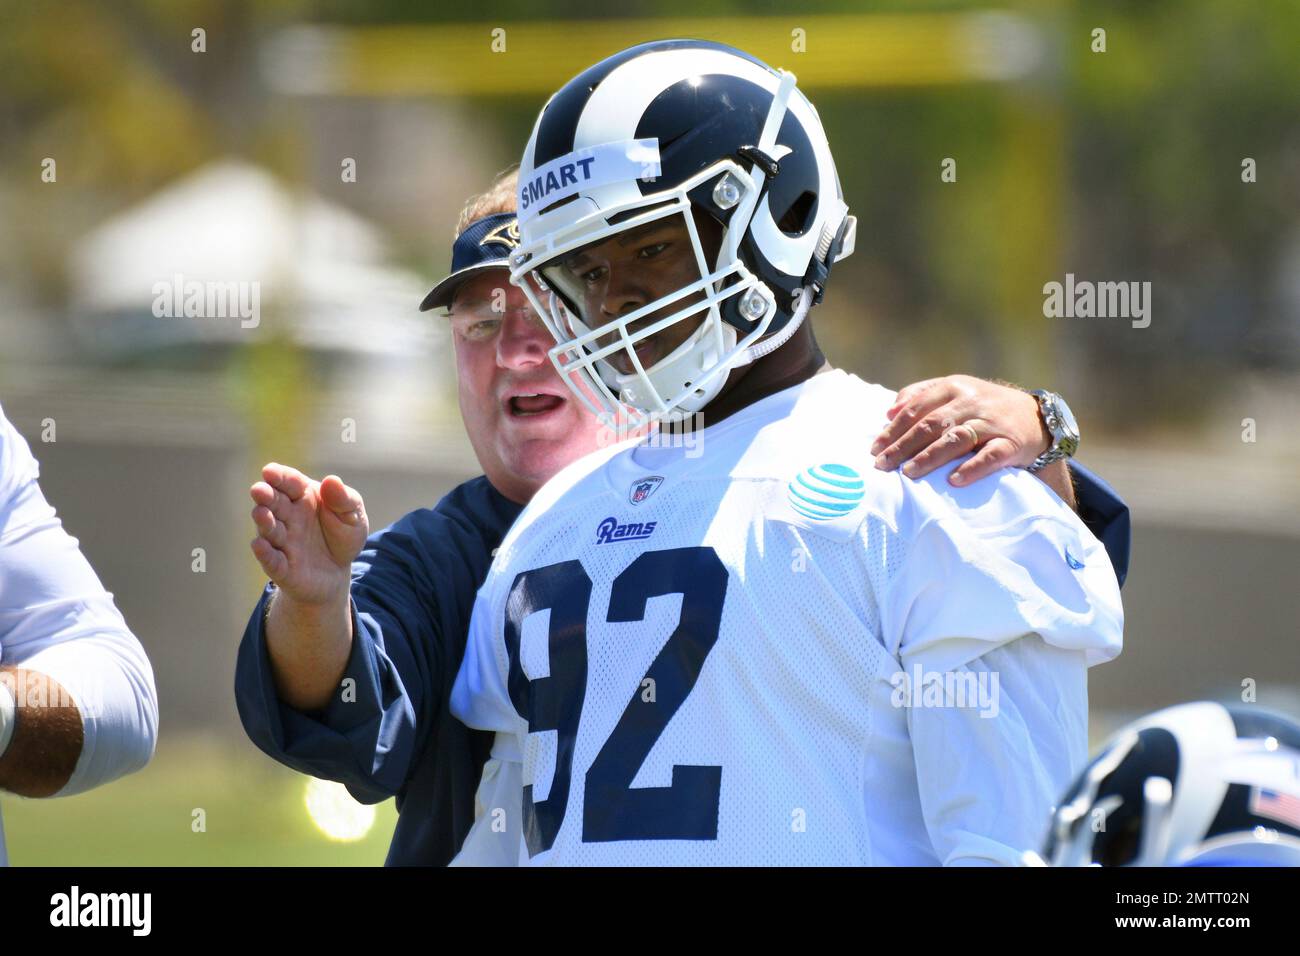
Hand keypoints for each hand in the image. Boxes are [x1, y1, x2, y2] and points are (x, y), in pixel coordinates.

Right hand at [249, 463, 369, 606]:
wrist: (340, 571)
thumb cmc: (343, 535)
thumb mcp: (353, 515)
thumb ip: (344, 499)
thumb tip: (332, 481)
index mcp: (303, 497)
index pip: (289, 482)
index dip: (279, 476)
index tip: (270, 471)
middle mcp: (287, 517)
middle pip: (274, 503)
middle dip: (266, 496)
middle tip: (259, 490)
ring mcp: (282, 542)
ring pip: (269, 530)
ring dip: (264, 522)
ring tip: (261, 513)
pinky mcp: (281, 567)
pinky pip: (271, 560)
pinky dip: (264, 553)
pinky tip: (259, 545)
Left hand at [870, 375, 1050, 484]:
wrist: (1037, 417)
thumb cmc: (984, 406)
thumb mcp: (955, 391)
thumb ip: (921, 395)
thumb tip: (889, 410)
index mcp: (954, 387)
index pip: (916, 408)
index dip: (894, 429)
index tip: (874, 449)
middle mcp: (972, 402)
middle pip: (931, 425)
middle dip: (903, 446)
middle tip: (882, 465)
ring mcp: (992, 423)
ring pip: (957, 439)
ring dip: (930, 457)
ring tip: (909, 473)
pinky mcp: (1011, 444)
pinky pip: (990, 456)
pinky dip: (972, 468)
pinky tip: (954, 481)